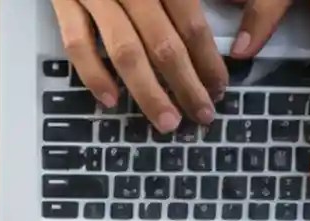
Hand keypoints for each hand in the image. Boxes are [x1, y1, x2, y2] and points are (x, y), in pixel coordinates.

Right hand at [52, 0, 230, 131]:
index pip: (191, 23)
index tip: (219, 87)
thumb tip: (232, 7)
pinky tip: (111, 100)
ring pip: (125, 51)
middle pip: (164, 44)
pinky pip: (77, 44)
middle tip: (201, 115)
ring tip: (166, 120)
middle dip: (186, 85)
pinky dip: (93, 75)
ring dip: (148, 92)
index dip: (208, 60)